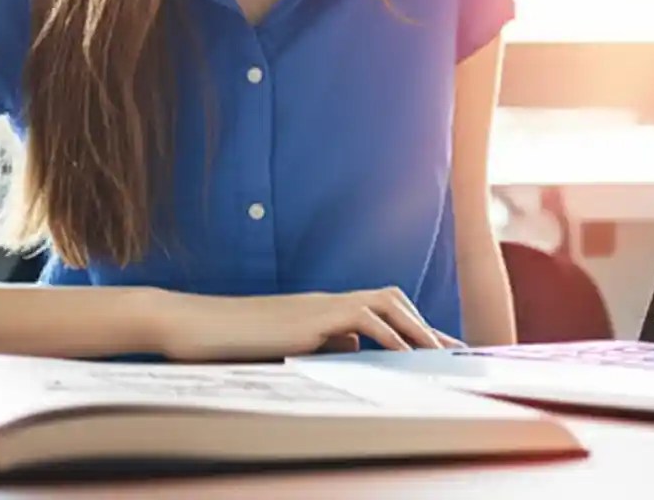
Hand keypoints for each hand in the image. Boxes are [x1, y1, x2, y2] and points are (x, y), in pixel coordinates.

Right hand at [156, 286, 466, 361]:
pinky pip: (362, 318)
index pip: (380, 311)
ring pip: (385, 303)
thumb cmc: (234, 339)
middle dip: (426, 325)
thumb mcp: (287, 345)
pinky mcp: (311, 316)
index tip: (440, 346)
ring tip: (439, 353)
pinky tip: (402, 353)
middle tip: (455, 350)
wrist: (197, 324)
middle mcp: (328, 301)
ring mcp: (321, 305)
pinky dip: (387, 334)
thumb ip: (324, 343)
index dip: (413, 327)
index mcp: (325, 309)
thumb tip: (357, 346)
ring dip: (416, 328)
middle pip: (393, 300)